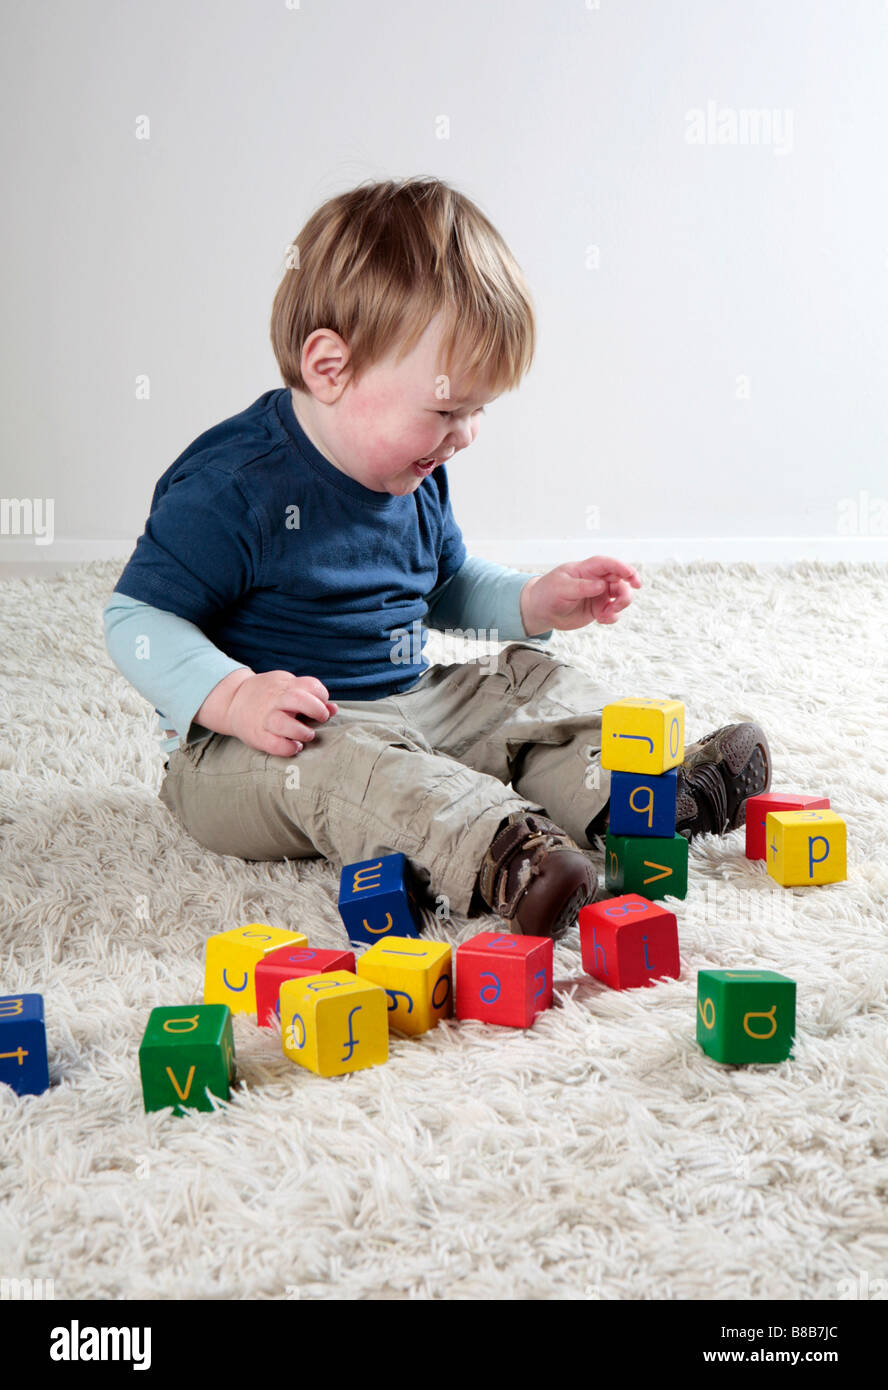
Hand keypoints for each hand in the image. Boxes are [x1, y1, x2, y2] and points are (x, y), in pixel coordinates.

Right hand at [225, 671, 338, 756]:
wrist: (232, 701)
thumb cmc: (268, 695)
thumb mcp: (287, 688)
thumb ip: (310, 696)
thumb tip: (334, 708)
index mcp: (284, 685)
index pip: (310, 685)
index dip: (322, 695)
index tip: (322, 704)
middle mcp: (274, 700)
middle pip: (299, 700)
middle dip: (316, 710)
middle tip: (321, 718)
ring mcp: (265, 718)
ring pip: (284, 723)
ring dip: (302, 731)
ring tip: (307, 735)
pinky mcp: (257, 736)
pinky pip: (274, 745)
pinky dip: (288, 748)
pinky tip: (295, 746)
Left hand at [521, 556, 640, 632]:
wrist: (540, 610)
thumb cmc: (548, 593)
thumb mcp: (561, 588)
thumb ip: (582, 586)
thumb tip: (602, 585)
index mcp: (587, 569)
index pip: (608, 564)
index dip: (622, 568)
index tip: (632, 576)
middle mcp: (596, 580)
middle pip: (621, 580)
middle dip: (625, 592)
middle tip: (618, 605)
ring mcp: (599, 594)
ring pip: (621, 596)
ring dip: (619, 606)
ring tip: (606, 615)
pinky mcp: (599, 608)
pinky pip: (613, 612)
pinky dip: (612, 617)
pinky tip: (601, 620)